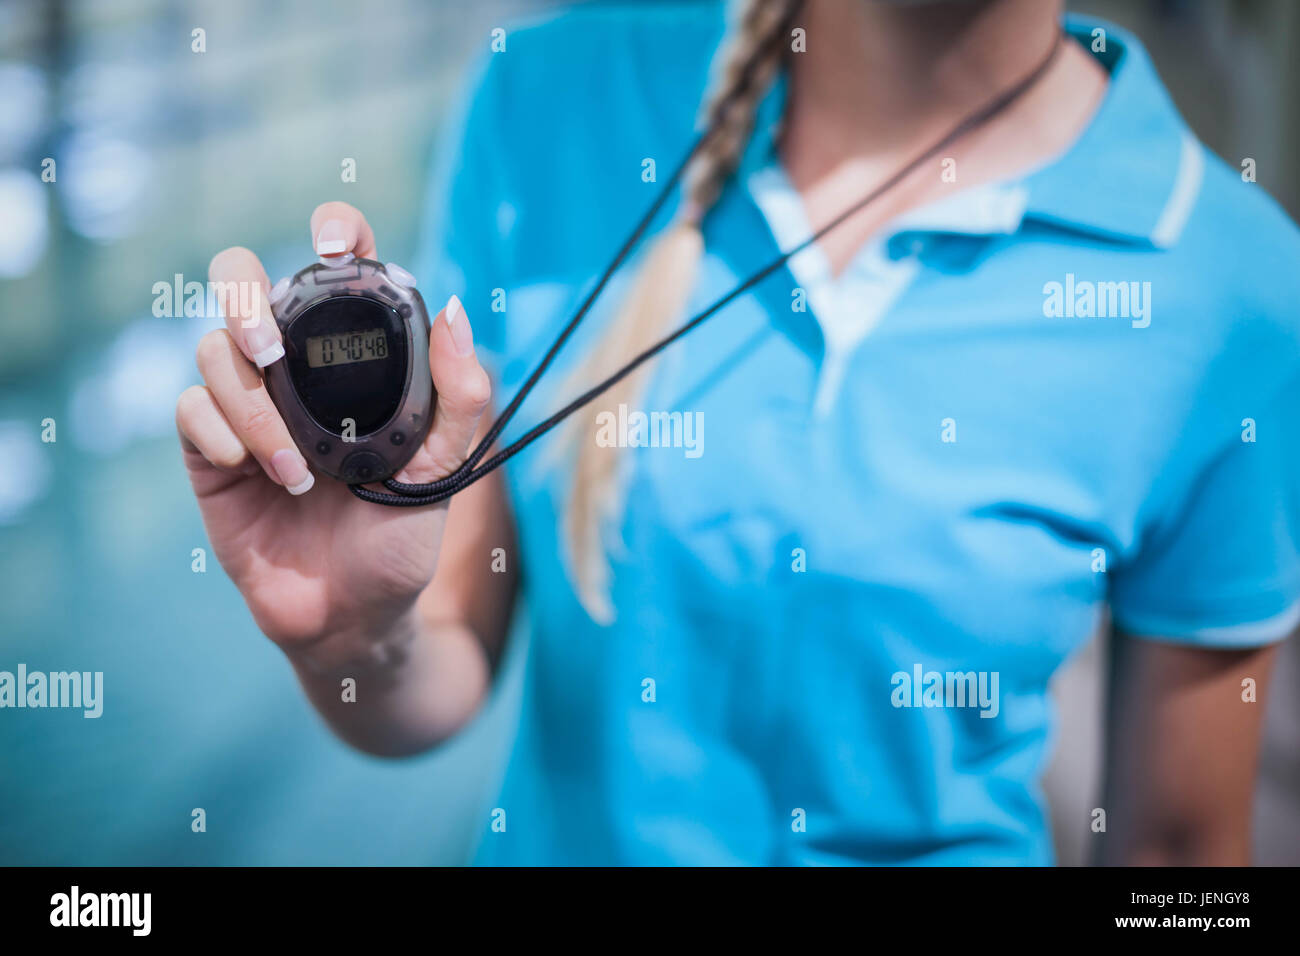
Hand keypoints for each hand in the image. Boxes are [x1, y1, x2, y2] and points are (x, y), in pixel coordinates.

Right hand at [175, 202, 490, 671]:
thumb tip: (452, 307)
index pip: (337, 271)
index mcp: (354, 361)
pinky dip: (222, 434)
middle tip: (272, 346)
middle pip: (241, 281)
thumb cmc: (401, 538)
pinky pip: (189, 409)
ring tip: (299, 472)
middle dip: (244, 296)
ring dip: (253, 408)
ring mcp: (247, 406)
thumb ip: (460, 397)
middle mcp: (294, 370)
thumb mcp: (444, 471)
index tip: (337, 242)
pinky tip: (262, 476)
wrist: (354, 615)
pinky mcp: (209, 451)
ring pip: (213, 351)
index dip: (336, 233)